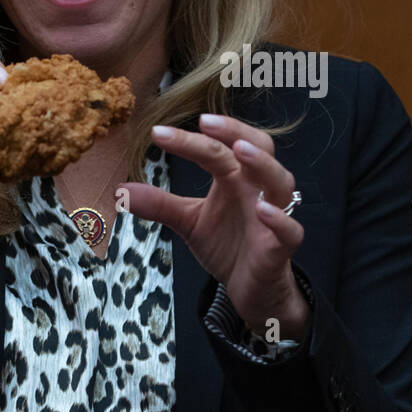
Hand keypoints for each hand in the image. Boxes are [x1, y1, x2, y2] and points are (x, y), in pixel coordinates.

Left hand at [121, 114, 307, 338]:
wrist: (250, 288)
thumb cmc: (227, 244)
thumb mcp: (188, 221)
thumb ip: (160, 204)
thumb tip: (122, 190)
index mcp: (235, 177)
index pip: (216, 148)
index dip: (189, 140)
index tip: (157, 133)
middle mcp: (257, 188)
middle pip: (258, 146)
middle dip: (235, 130)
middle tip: (206, 123)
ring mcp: (274, 214)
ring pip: (280, 180)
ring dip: (262, 164)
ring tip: (239, 152)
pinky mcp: (281, 246)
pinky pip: (290, 229)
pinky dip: (279, 218)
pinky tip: (262, 210)